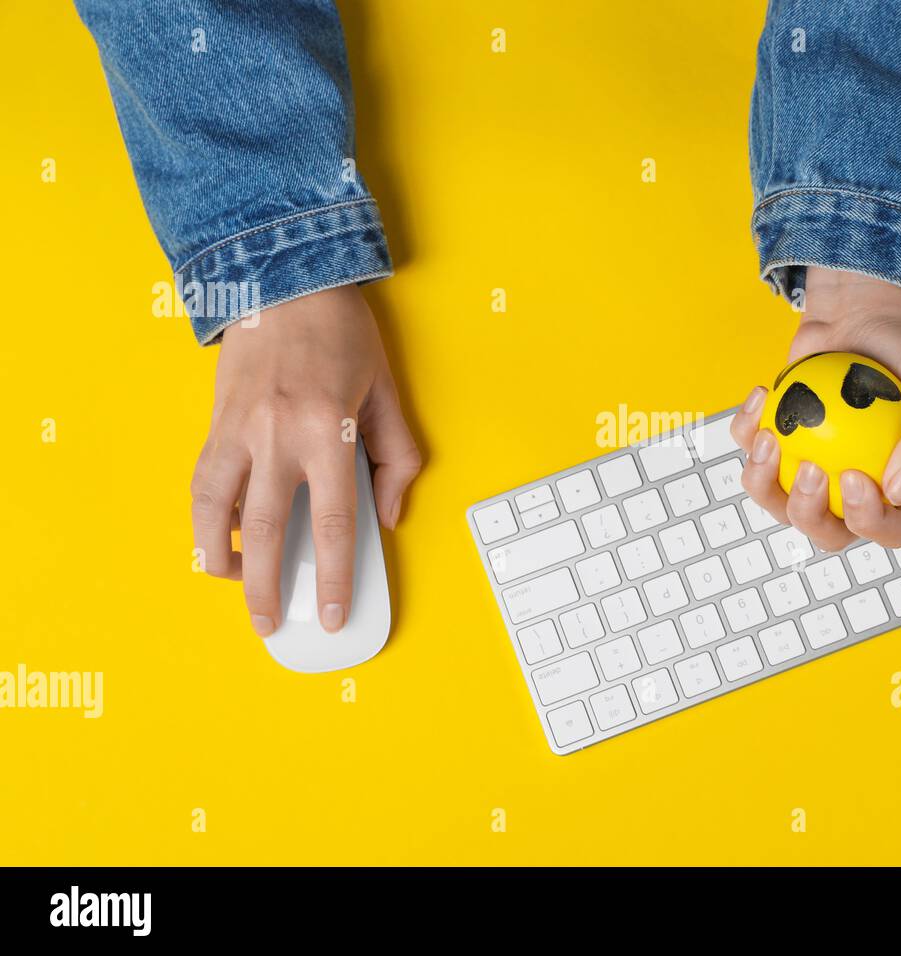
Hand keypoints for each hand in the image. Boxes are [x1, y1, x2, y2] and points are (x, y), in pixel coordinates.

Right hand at [190, 285, 421, 636]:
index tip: (335, 612)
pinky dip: (205, 519)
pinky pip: (203, 483)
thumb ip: (396, 459)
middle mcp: (278, 436)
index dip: (336, 575)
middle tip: (272, 625)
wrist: (285, 281)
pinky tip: (215, 540)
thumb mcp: (387, 393)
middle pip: (268, 531)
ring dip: (221, 558)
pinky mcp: (215, 423)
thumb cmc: (342, 336)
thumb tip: (388, 516)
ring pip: (217, 511)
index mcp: (329, 430)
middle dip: (269, 588)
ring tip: (234, 588)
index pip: (333, 521)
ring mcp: (239, 430)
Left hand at [731, 268, 900, 550]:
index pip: (893, 530)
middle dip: (810, 513)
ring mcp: (815, 477)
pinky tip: (761, 397)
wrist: (860, 319)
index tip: (851, 475)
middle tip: (809, 467)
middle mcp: (858, 493)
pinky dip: (748, 431)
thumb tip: (898, 490)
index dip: (869, 520)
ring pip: (781, 506)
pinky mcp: (781, 452)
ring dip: (765, 482)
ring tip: (769, 438)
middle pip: (831, 533)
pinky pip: (754, 457)